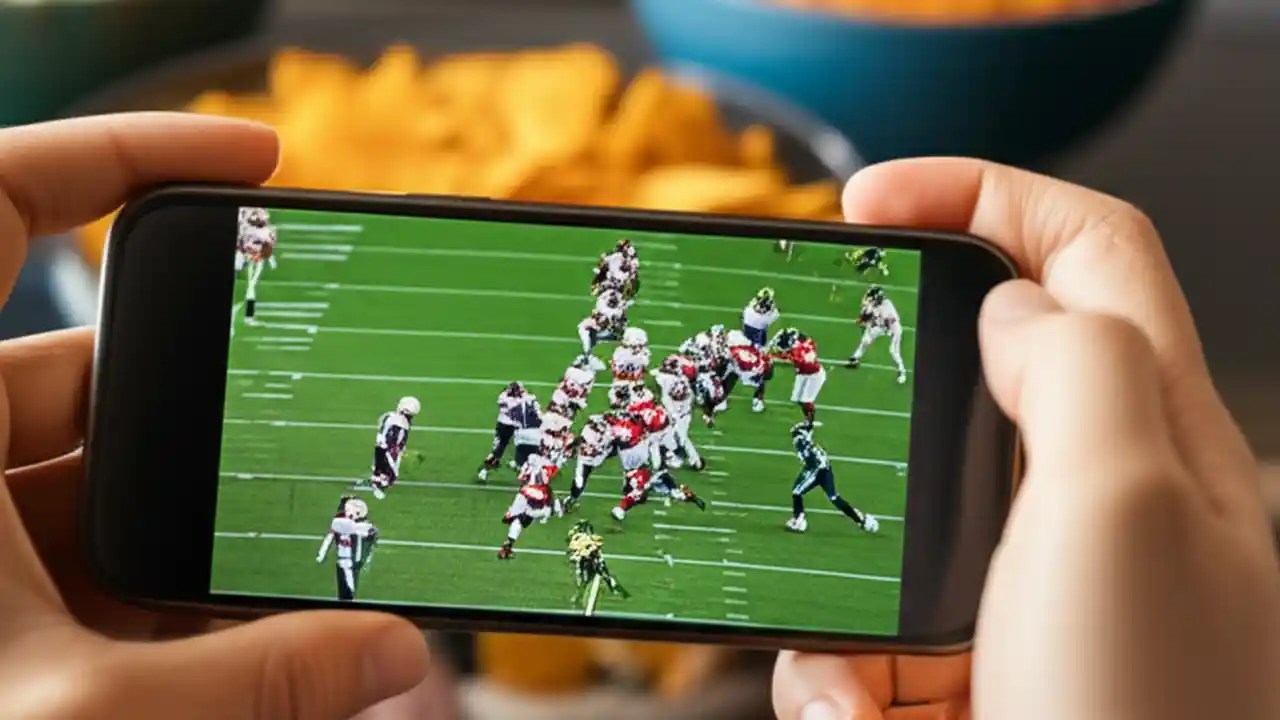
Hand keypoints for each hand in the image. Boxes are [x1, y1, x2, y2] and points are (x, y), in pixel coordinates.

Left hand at [0, 113, 430, 718]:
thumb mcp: (80, 716)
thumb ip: (251, 684)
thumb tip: (392, 653)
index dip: (121, 154)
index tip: (257, 157)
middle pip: (104, 372)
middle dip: (218, 415)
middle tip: (310, 439)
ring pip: (113, 483)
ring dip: (203, 526)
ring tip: (284, 564)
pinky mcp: (4, 598)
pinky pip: (100, 559)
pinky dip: (170, 589)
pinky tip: (235, 631)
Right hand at [773, 159, 1279, 718]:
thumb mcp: (1121, 513)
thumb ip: (1078, 367)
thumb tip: (1012, 303)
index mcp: (1153, 439)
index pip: (1087, 250)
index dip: (979, 191)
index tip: (864, 201)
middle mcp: (1100, 508)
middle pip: (969, 389)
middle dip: (872, 411)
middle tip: (799, 418)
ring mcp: (1032, 599)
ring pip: (892, 531)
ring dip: (844, 602)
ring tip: (864, 685)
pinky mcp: (976, 676)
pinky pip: (871, 641)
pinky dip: (842, 686)